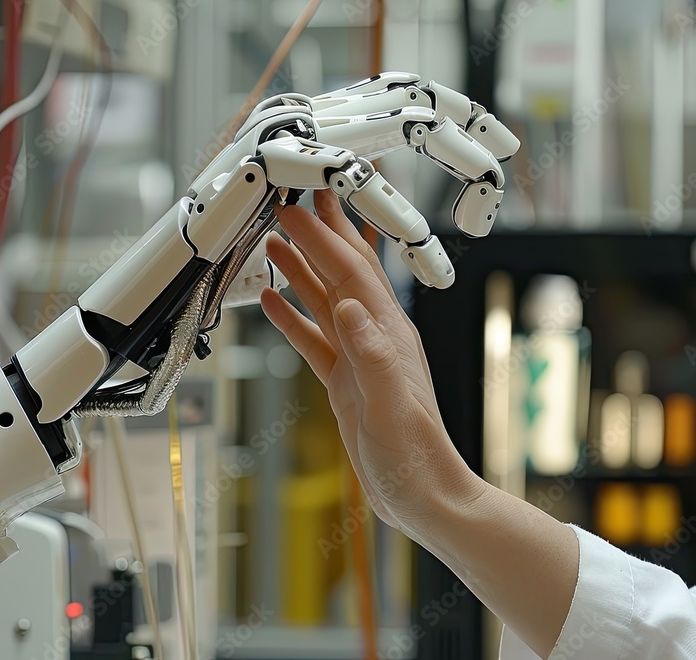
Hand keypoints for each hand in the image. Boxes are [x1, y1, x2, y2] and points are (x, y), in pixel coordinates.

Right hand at [260, 190, 484, 534]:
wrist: (421, 494)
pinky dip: (292, 318)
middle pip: (342, 272)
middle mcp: (374, 337)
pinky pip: (314, 338)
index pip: (351, 273)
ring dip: (301, 269)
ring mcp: (358, 357)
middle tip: (294, 202)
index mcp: (388, 336)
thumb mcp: (392, 404)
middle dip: (318, 235)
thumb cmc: (416, 455)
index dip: (324, 238)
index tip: (298, 209)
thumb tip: (349, 306)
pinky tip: (274, 304)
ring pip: (324, 300)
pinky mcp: (345, 380)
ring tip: (275, 242)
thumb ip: (372, 354)